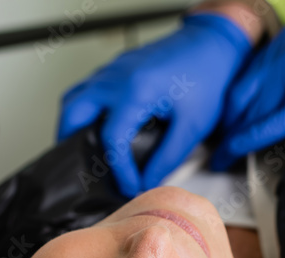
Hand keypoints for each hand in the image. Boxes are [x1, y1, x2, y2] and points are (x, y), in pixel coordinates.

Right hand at [57, 12, 252, 196]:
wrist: (213, 45)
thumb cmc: (208, 77)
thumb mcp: (193, 125)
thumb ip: (168, 158)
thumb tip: (149, 181)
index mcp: (135, 91)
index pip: (112, 139)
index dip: (118, 170)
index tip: (129, 186)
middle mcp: (117, 77)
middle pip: (73, 113)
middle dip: (71, 144)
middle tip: (83, 169)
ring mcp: (113, 68)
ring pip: (74, 97)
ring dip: (73, 125)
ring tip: (85, 150)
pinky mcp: (117, 66)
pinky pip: (87, 88)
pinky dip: (84, 109)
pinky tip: (99, 126)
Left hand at [211, 4, 284, 169]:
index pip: (247, 74)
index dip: (233, 101)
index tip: (227, 117)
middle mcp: (284, 54)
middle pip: (238, 92)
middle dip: (223, 120)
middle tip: (216, 140)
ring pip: (245, 111)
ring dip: (228, 135)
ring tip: (218, 154)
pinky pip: (262, 126)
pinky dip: (240, 143)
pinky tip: (228, 155)